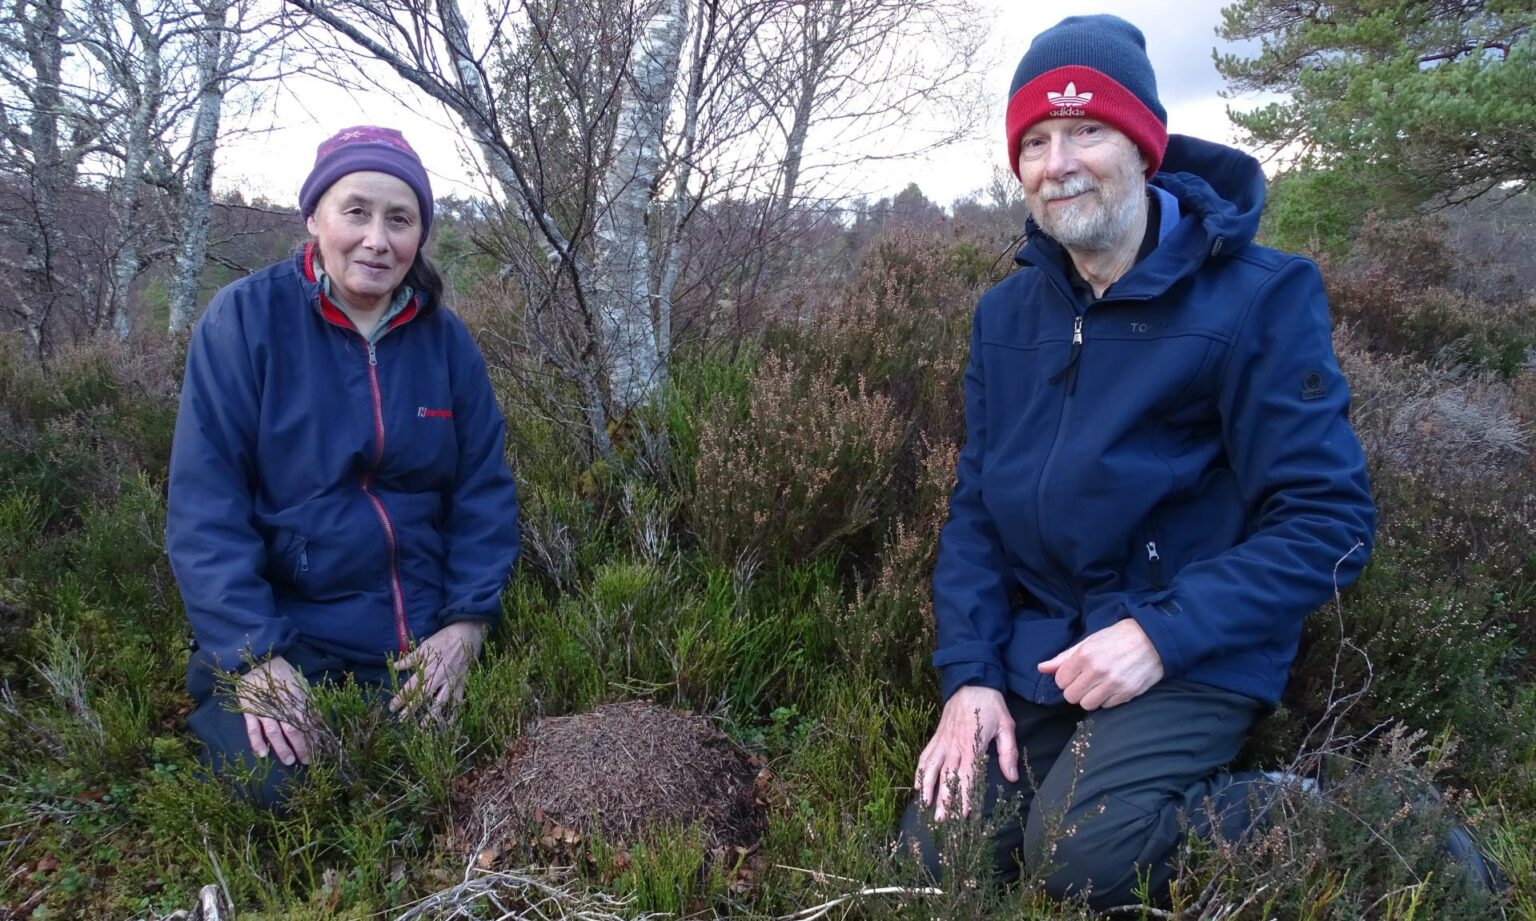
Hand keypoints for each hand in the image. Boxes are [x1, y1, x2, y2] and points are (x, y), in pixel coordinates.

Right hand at [236, 655, 315, 765]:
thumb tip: (320, 720)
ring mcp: (264, 709)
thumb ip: (309, 701)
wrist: (256, 661)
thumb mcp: (300, 683)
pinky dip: (257, 742)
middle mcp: (281, 706)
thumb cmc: (282, 673)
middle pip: (294, 730)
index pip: (308, 722)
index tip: (321, 750)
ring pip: (274, 733)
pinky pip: (252, 729)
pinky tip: (263, 754)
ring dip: (282, 748)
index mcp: (296, 698)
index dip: (314, 737)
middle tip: (307, 761)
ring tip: (290, 761)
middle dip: (302, 747)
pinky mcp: (249, 710)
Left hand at [388, 621, 488, 721]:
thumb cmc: (444, 639)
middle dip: (412, 709)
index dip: (401, 697)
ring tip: (423, 726)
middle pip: (423, 697)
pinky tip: (449, 724)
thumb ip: (410, 658)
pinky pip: (458, 701)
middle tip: (401, 720)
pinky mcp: (462, 684)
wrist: (467, 634)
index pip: (411, 686)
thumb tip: (394, 666)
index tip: (392, 707)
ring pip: (440, 702)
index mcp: (428, 668)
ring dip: (431, 715)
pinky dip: (454, 713)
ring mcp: (452, 682)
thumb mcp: (425, 646)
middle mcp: (439, 678)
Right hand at [913, 685, 1018, 820]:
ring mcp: (943, 741)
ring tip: (924, 807)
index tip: (963, 813)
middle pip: (947, 776)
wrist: (971, 681)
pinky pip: (925, 756)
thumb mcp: (1006, 726)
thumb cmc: (991, 705)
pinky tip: (917, 786)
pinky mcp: (937, 736)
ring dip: (927, 788)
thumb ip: (1007, 752)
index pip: (968, 775)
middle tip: (941, 821)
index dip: (965, 795)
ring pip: (932, 768)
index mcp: (973, 744)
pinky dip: (920, 771)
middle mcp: (955, 745)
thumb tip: (1011, 777)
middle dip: (944, 800)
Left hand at [1037, 618, 1162, 710]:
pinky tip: (1112, 687)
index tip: (1075, 673)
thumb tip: (1042, 668)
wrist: (1153, 639)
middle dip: (1075, 689)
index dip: (1066, 678)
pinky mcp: (1127, 694)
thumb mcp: (1089, 642)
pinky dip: (1106, 699)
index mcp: (1085, 655)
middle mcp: (1098, 671)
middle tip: (1086, 680)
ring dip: (1089, 697)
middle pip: (1071, 696)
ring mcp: (1114, 684)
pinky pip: (1106, 706)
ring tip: (1098, 685)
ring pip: (1087, 705)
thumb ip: (1064, 657)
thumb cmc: (1118, 638)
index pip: (1060, 681)